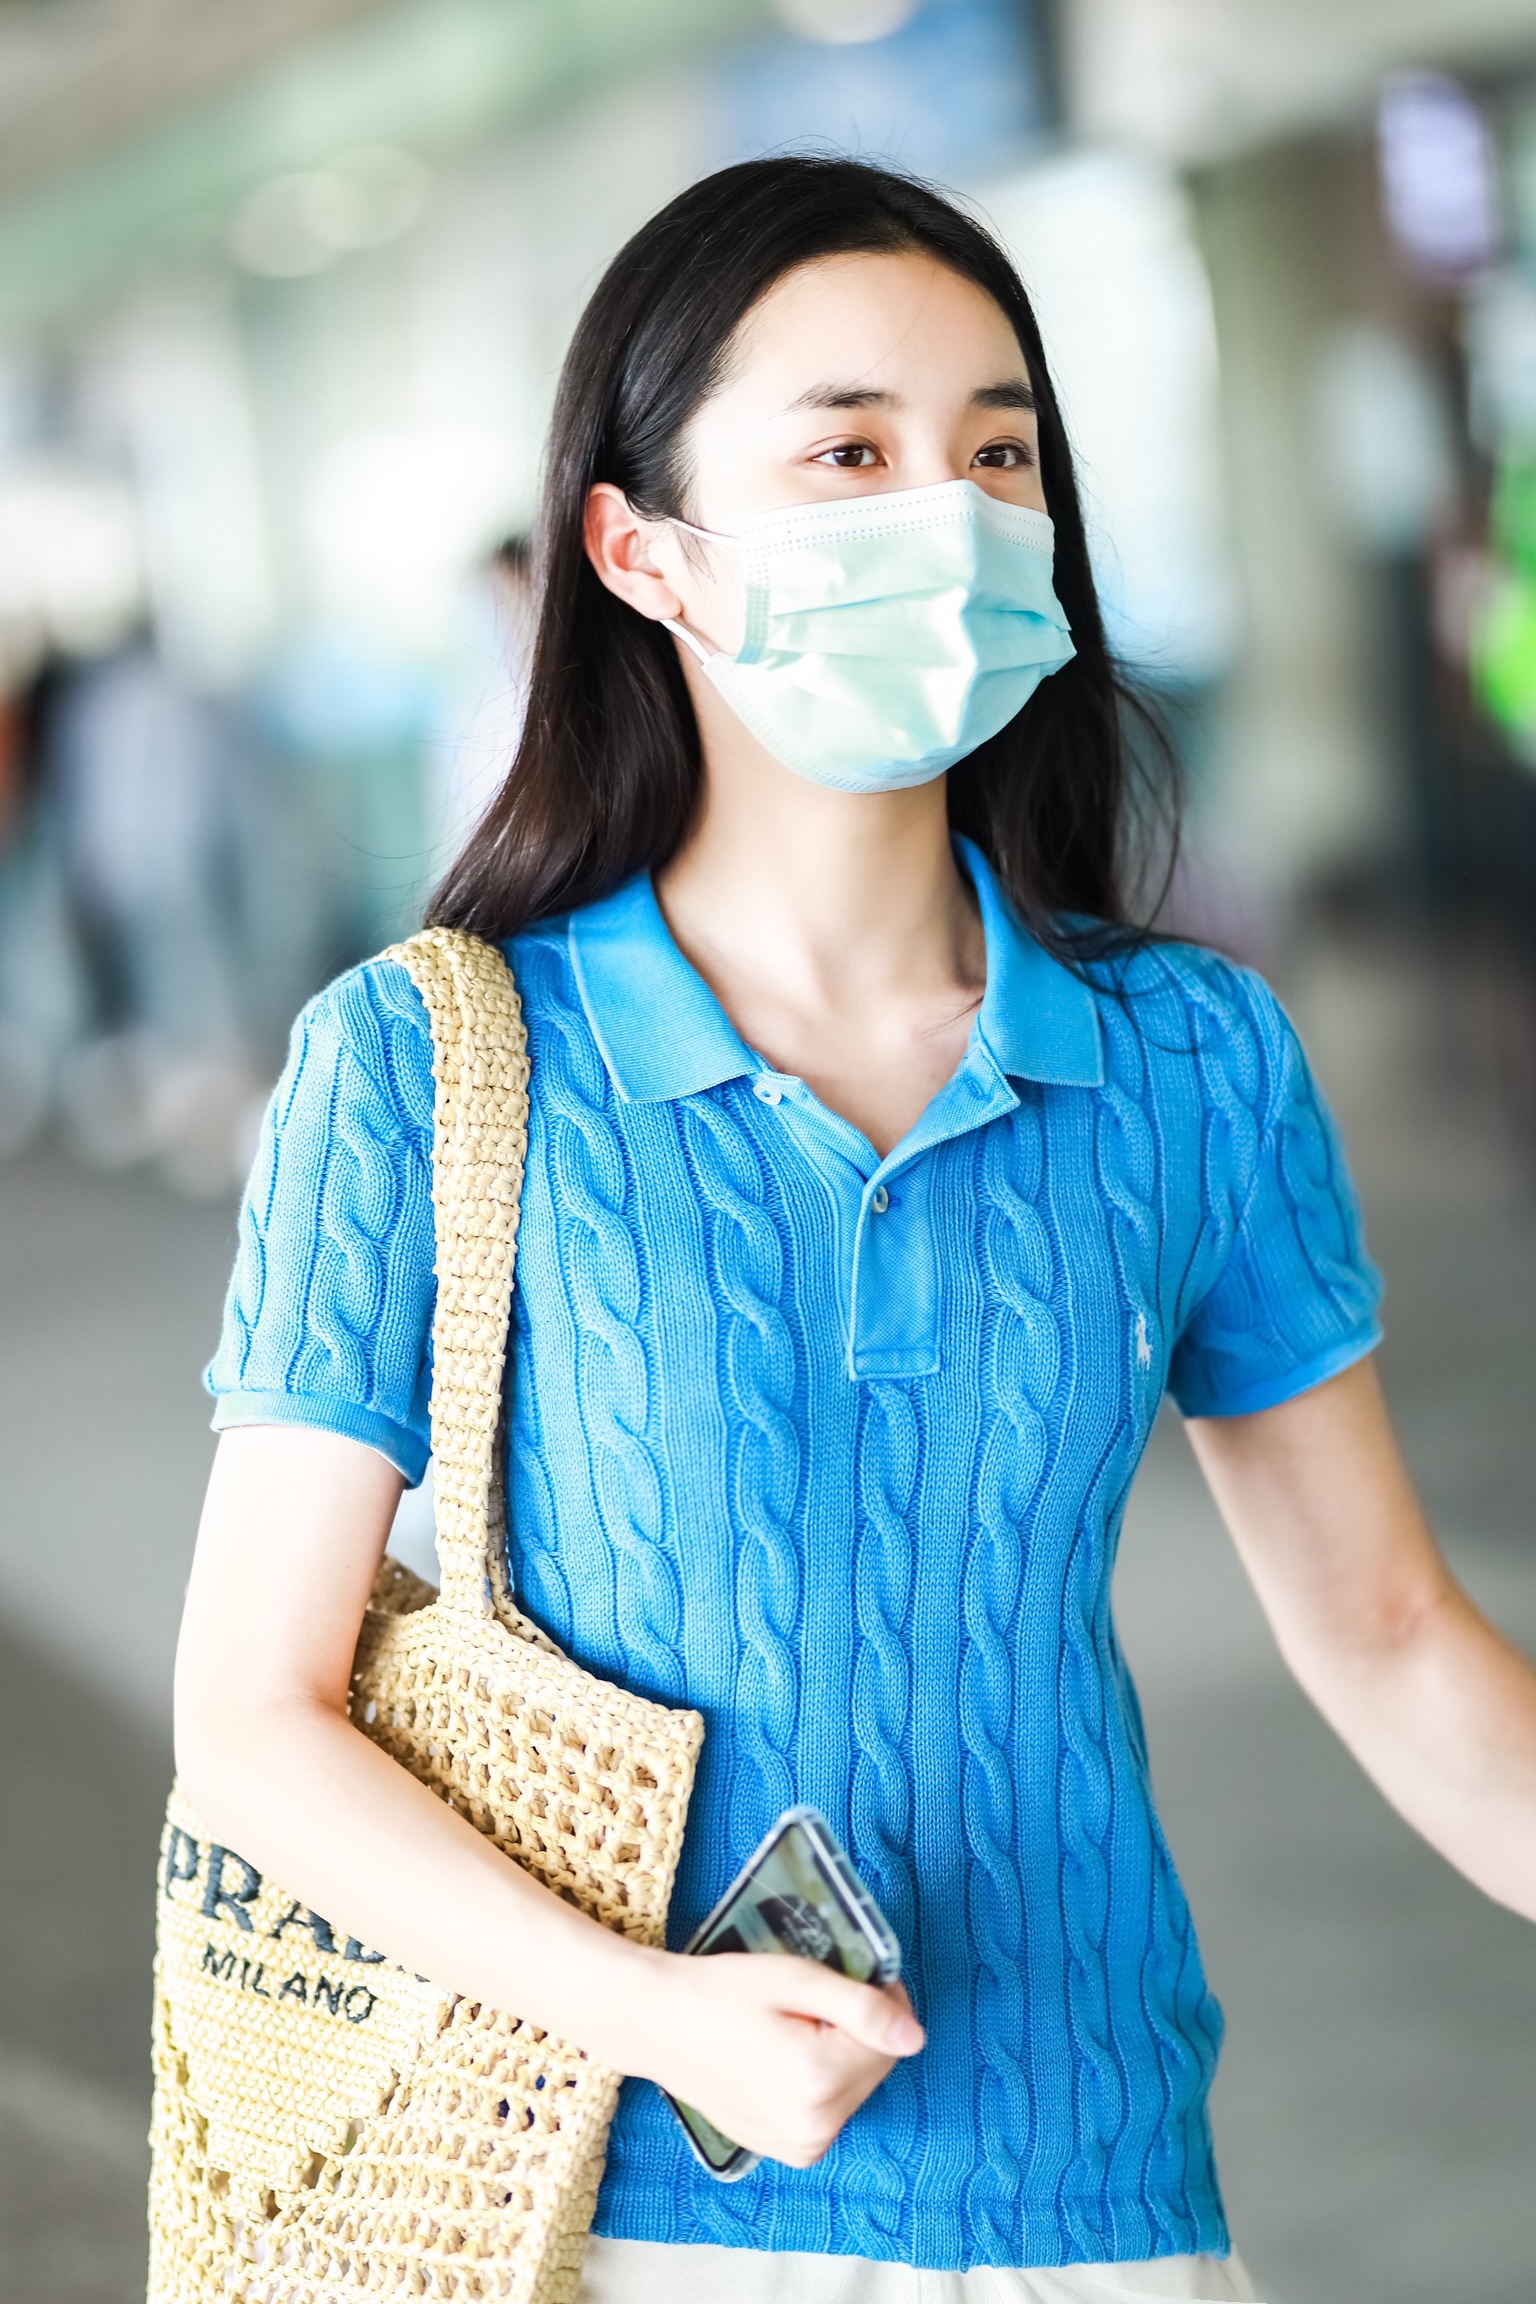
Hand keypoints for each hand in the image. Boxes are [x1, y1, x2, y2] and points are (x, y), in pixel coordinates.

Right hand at [624, 1952, 923, 2166]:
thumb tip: (915, 2037)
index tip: (849, 1976)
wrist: (659, 2026)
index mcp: (819, 2080)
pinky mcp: (788, 2152)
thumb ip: (861, 2007)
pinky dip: (820, 2082)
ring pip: (855, 2089)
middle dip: (858, 2030)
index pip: (890, 2038)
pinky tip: (785, 2057)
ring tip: (793, 2028)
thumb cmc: (721, 1992)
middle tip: (811, 2000)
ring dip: (840, 2056)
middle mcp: (815, 2127)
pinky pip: (830, 2110)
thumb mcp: (793, 1978)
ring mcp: (799, 2146)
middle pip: (874, 2067)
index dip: (879, 1999)